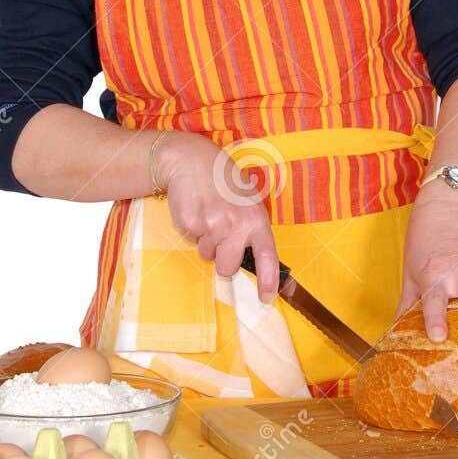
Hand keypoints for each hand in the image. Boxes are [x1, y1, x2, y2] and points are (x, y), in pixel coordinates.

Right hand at [151, 132, 279, 301]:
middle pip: (228, 268)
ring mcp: (211, 225)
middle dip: (222, 259)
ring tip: (208, 214)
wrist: (192, 160)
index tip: (267, 298)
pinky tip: (196, 209)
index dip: (268, 281)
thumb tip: (255, 260)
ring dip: (206, 240)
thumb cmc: (223, 182)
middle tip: (220, 235)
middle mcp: (236, 224)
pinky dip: (191, 230)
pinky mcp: (189, 224)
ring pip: (207, 254)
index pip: (267, 257)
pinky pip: (191, 241)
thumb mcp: (248, 201)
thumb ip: (252, 228)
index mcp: (256, 219)